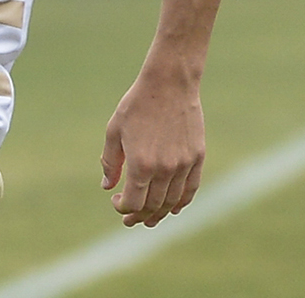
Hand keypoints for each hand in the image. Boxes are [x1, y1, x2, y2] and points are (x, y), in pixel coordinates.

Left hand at [100, 72, 204, 226]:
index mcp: (140, 164)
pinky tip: (172, 208)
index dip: (122, 208)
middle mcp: (164, 169)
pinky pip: (190, 189)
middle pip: (152, 206)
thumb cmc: (137, 104)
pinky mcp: (197, 157)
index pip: (132, 202)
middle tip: (129, 221)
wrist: (169, 84)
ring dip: (159, 214)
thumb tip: (107, 187)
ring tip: (149, 219)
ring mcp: (183, 164)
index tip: (115, 200)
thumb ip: (110, 162)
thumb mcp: (115, 131)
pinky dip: (181, 202)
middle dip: (138, 217)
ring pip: (172, 202)